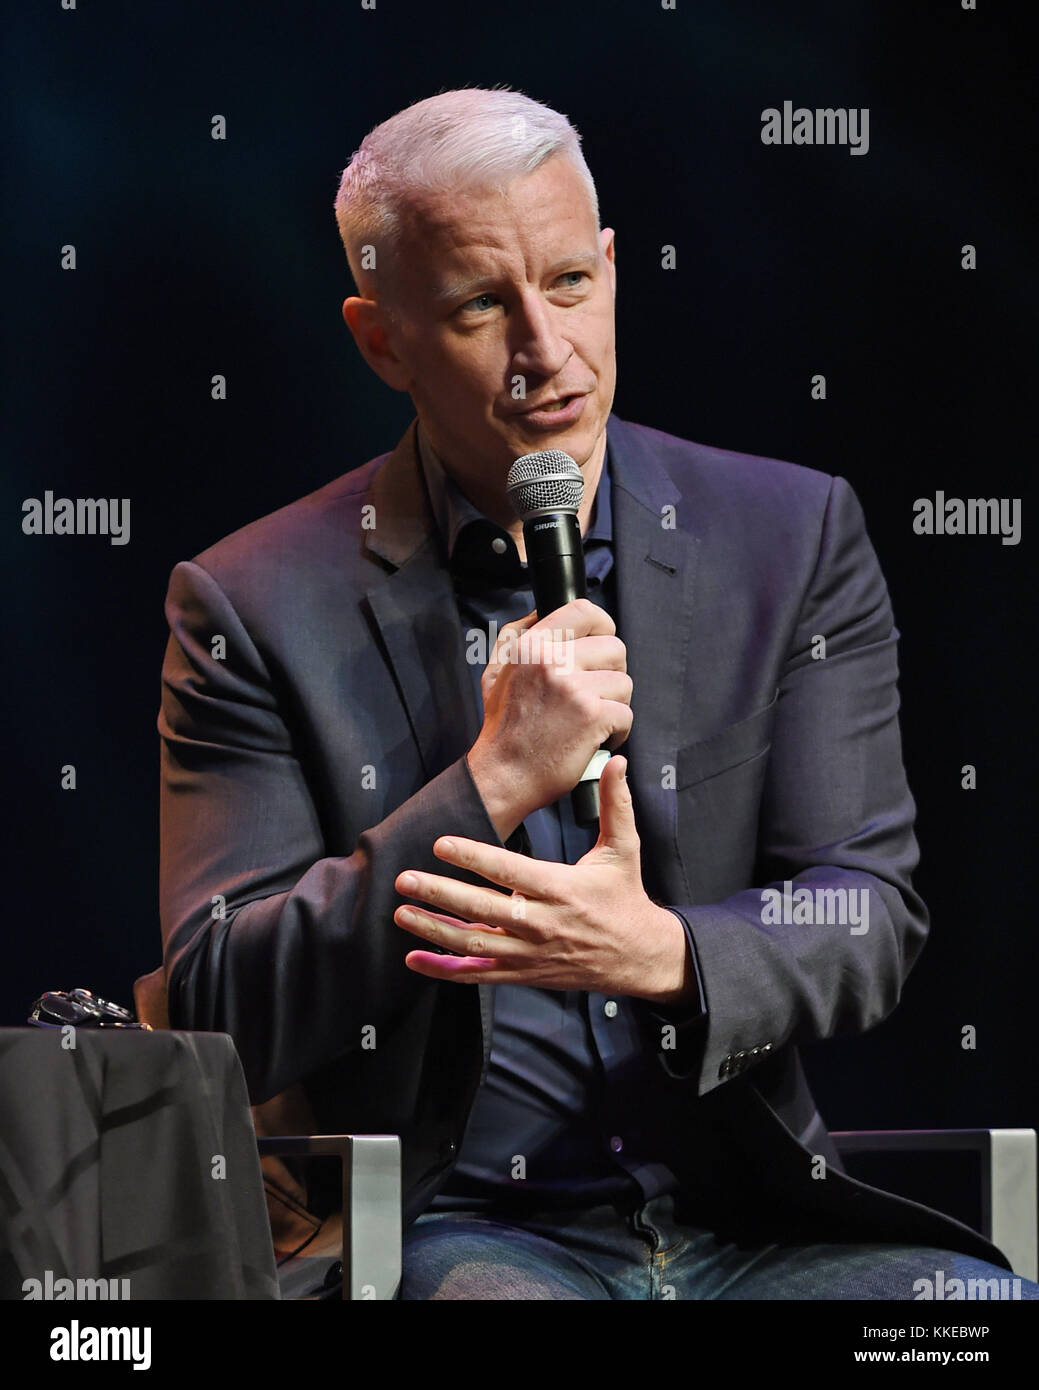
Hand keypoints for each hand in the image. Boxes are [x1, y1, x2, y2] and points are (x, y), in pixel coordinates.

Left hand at [393, 756, 694, 1004]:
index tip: (440, 843)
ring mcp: (530, 953)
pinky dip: (443, 969)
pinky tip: (413, 958)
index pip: (509, 871)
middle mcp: (542, 924)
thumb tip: (617, 761)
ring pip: (474, 944)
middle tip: (405, 879)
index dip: (473, 857)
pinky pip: (477, 974)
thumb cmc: (624, 897)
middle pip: (482, 909)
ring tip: (401, 913)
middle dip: (439, 894)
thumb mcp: (625, 849)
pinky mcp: (523, 973)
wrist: (638, 957)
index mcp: (562, 889)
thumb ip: (616, 804)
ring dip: (434, 930)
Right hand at [466, 597, 633, 840]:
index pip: (584, 611)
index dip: (603, 625)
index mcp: (531, 646)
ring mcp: (574, 688)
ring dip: (614, 704)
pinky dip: (618, 731)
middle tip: (593, 695)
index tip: (601, 643)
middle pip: (614, 648)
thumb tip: (543, 611)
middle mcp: (552, 661)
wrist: (504, 775)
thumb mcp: (497, 669)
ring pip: (624, 682)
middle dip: (610, 673)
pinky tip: (596, 738)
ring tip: (591, 719)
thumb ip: (517, 635)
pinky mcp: (592, 716)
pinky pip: (627, 714)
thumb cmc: (504, 726)